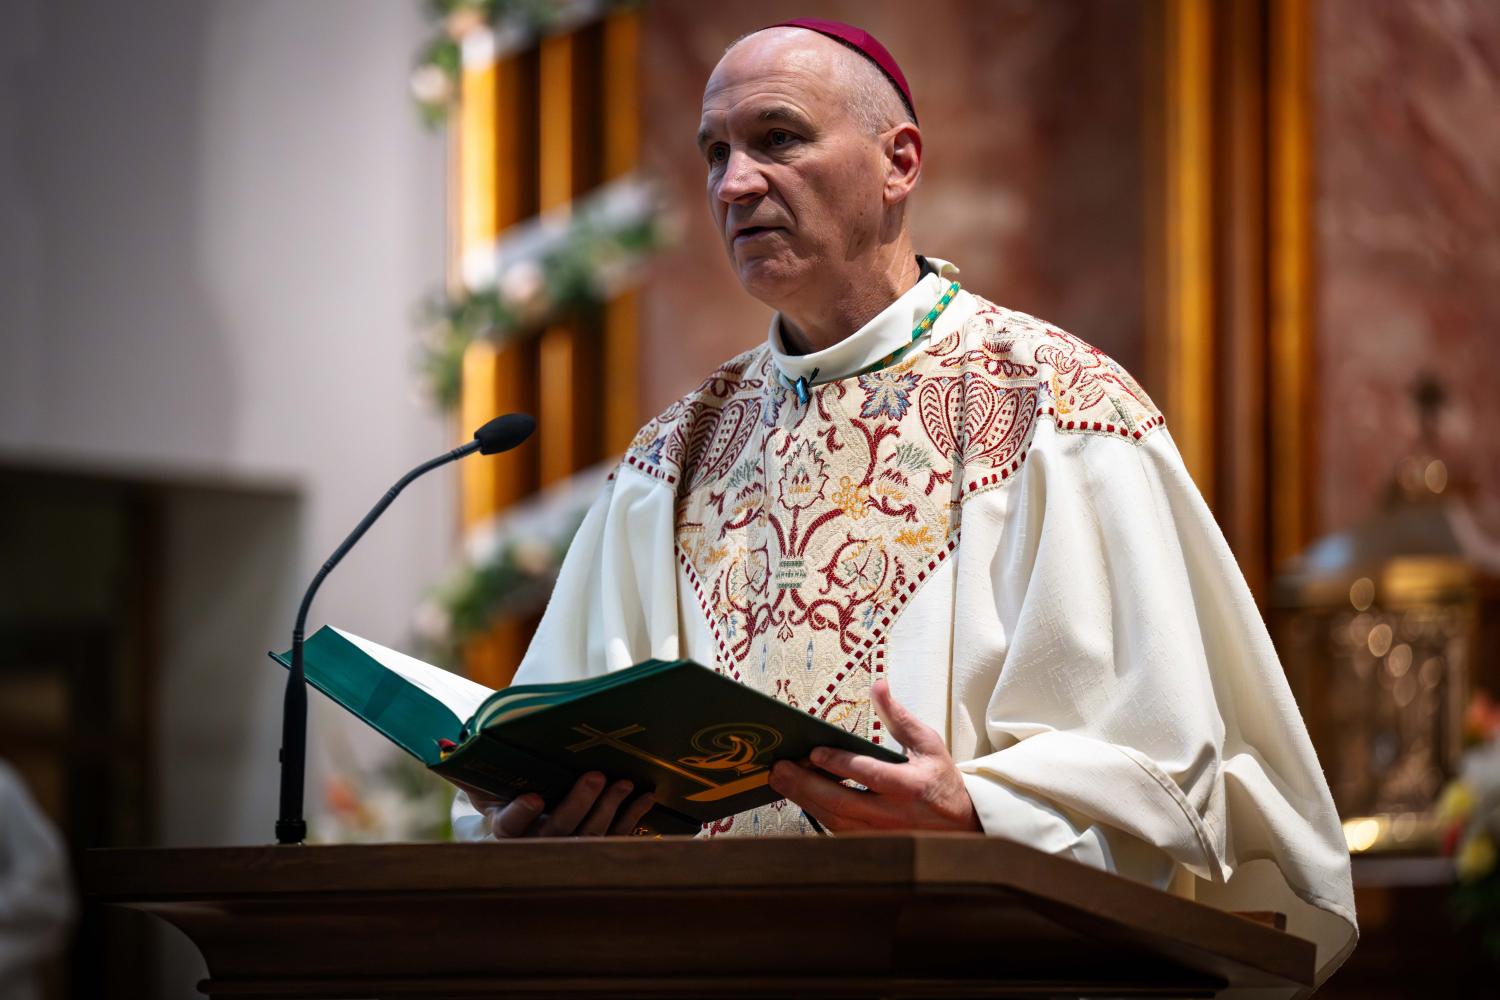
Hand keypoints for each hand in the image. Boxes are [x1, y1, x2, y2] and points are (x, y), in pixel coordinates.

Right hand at [461, 772, 655, 837]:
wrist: (527, 798)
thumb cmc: (503, 782)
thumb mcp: (480, 775)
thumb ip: (463, 766)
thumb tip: (438, 751)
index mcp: (505, 829)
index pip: (511, 826)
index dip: (521, 813)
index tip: (533, 796)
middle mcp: (536, 846)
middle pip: (558, 831)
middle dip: (579, 805)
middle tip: (595, 776)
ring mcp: (569, 849)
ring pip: (590, 837)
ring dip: (610, 811)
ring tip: (625, 783)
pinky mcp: (596, 847)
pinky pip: (616, 838)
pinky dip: (633, 819)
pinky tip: (646, 797)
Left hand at [768, 679, 981, 833]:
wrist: (963, 825)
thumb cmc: (940, 780)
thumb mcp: (927, 743)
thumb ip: (899, 716)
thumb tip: (878, 684)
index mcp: (910, 786)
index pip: (869, 774)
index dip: (839, 764)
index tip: (814, 752)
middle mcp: (893, 814)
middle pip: (842, 802)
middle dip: (806, 785)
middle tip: (780, 769)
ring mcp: (882, 835)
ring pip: (835, 820)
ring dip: (804, 800)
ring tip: (781, 780)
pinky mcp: (873, 846)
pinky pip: (838, 831)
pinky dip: (816, 814)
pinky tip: (799, 796)